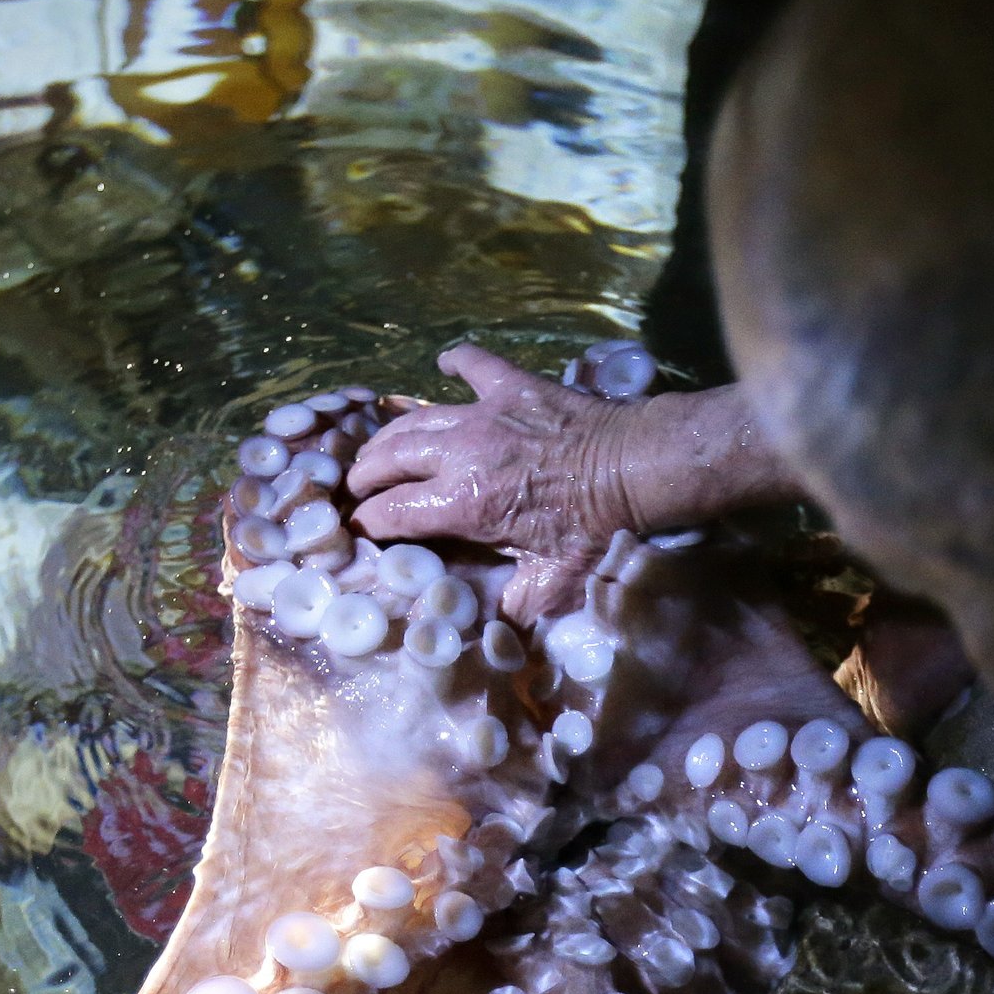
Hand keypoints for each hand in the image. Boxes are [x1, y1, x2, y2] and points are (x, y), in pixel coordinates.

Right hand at [348, 344, 636, 625]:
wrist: (636, 467)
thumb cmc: (596, 527)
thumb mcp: (554, 582)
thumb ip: (515, 606)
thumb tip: (494, 631)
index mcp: (465, 504)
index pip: (393, 513)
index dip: (369, 525)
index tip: (358, 532)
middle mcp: (461, 453)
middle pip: (390, 460)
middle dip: (366, 477)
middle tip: (357, 489)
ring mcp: (483, 414)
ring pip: (416, 419)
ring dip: (391, 436)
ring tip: (378, 449)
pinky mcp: (511, 386)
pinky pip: (473, 365)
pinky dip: (456, 363)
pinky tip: (444, 364)